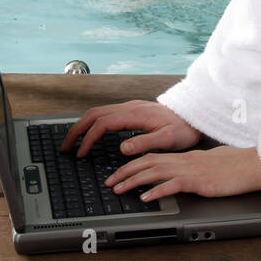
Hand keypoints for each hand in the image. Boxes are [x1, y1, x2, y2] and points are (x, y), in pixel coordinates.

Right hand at [61, 99, 201, 158]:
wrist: (194, 116)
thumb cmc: (183, 129)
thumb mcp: (168, 139)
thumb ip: (146, 143)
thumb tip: (122, 148)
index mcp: (135, 114)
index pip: (102, 124)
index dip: (88, 139)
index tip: (81, 154)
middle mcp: (130, 107)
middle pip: (94, 114)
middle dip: (77, 130)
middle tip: (65, 147)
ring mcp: (130, 107)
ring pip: (98, 112)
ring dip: (83, 125)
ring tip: (74, 141)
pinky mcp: (132, 110)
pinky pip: (106, 113)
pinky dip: (93, 123)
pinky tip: (92, 134)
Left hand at [106, 146, 260, 203]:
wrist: (252, 164)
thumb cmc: (234, 166)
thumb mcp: (208, 164)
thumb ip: (192, 168)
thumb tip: (180, 175)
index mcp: (185, 157)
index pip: (152, 157)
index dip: (132, 164)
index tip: (118, 172)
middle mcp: (184, 161)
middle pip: (148, 162)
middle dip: (125, 172)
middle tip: (110, 182)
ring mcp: (191, 170)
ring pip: (155, 172)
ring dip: (134, 181)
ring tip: (119, 189)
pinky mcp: (199, 181)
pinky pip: (173, 185)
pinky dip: (157, 191)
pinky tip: (146, 198)